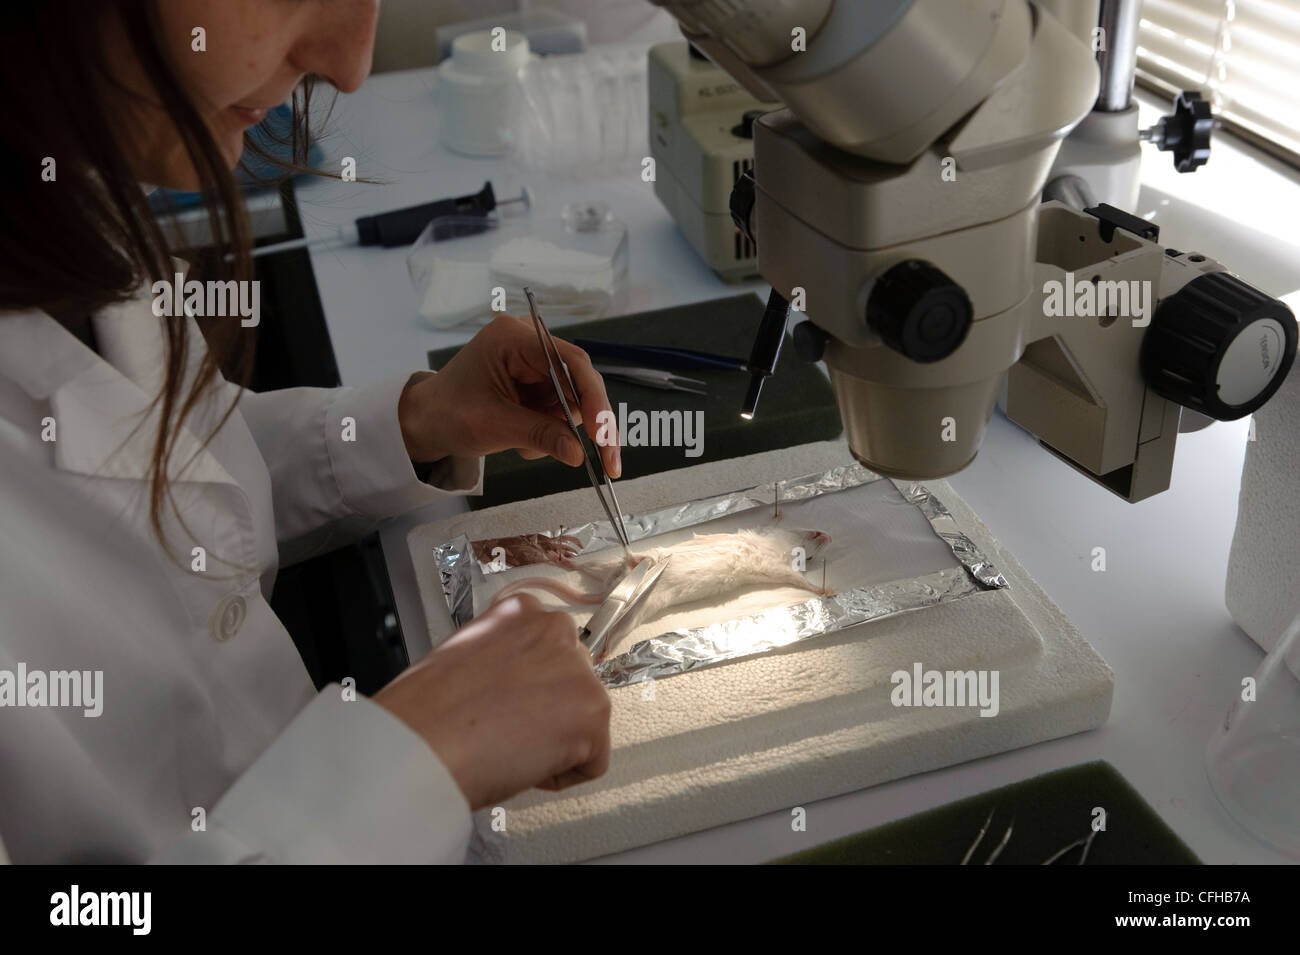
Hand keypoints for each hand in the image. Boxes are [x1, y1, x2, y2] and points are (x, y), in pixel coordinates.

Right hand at [373, 594, 611, 808]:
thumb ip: (501, 658)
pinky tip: (521, 767)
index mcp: (520, 611)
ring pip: (584, 719)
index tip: (510, 704)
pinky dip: (560, 776)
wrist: (422, 744)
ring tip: (509, 748)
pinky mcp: (593, 712)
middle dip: (549, 709)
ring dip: (555, 741)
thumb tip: (517, 684)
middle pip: (572, 681)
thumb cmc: (425, 711)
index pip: (547, 649)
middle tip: (510, 731)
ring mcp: (579, 670)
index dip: (527, 686)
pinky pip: (592, 762)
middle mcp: (555, 630)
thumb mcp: (464, 655)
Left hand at [397, 315, 620, 476]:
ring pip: (574, 400)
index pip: (569, 361)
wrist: (424, 422)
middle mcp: (530, 345)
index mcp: (514, 339)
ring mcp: (534, 365)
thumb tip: (579, 454)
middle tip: (608, 462)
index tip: (600, 433)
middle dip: (591, 423)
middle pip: (580, 381)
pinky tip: (524, 445)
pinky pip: (560, 410)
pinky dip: (551, 432)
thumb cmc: (447, 414)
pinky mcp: (534, 384)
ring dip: (561, 432)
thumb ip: (539, 435)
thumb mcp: (494, 426)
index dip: (592, 396)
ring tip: (527, 451)